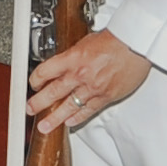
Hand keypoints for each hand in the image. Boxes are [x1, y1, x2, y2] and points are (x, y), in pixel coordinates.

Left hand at [26, 30, 150, 132]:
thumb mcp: (86, 41)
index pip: (45, 71)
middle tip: (30, 109)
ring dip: (54, 118)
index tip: (34, 84)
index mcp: (73, 58)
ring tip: (45, 126)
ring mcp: (93, 87)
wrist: (136, 43)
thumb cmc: (115, 39)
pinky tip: (70, 122)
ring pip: (69, 106)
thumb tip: (65, 62)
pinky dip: (77, 118)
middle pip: (53, 92)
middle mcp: (80, 74)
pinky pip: (88, 110)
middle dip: (38, 103)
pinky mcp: (106, 96)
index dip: (36, 79)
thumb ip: (74, 55)